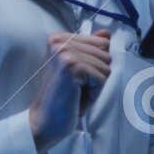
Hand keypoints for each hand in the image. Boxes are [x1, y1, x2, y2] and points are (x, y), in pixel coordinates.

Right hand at [29, 30, 112, 147]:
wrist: (46, 120)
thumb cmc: (64, 97)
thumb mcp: (81, 68)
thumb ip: (93, 49)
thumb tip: (107, 33)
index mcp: (59, 38)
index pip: (102, 42)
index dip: (96, 64)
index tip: (77, 77)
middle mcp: (59, 41)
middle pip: (106, 53)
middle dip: (98, 74)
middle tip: (76, 86)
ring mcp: (64, 52)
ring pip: (106, 65)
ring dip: (95, 84)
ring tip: (76, 91)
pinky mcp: (71, 66)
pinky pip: (102, 77)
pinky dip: (94, 92)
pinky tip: (76, 96)